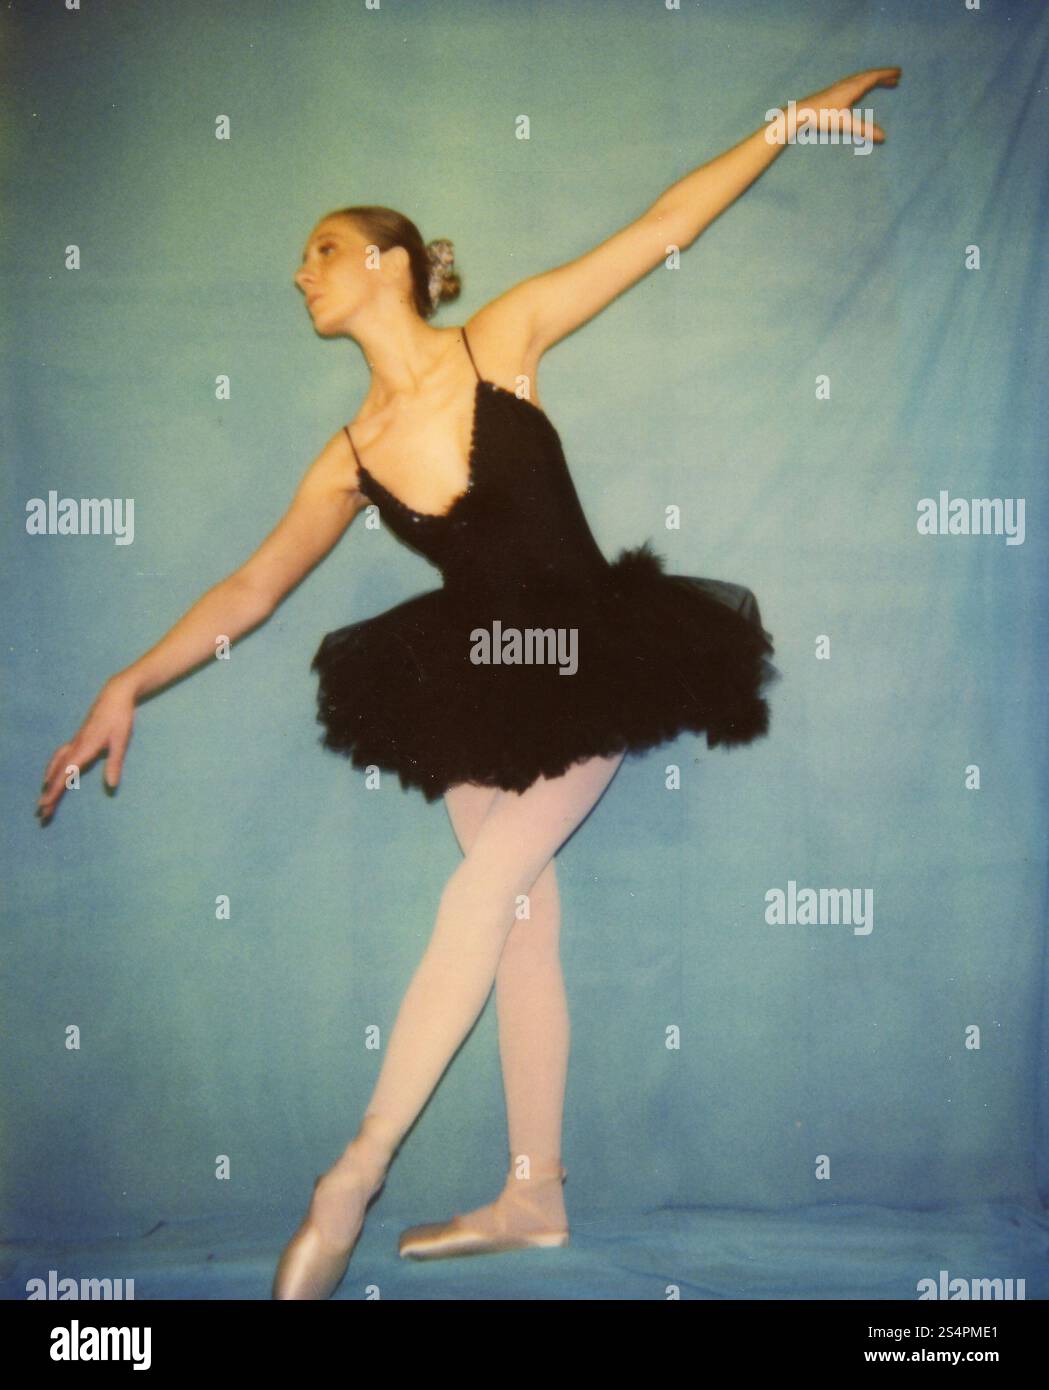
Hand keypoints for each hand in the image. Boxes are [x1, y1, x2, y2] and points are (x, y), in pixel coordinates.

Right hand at [36, 674, 137, 825]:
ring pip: (56, 765)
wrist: (115, 695)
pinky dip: (52, 769)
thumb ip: (115, 763)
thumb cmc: (120, 718)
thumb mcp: (121, 741)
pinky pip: (59, 757)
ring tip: (44, 797)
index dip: (54, 790)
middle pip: (57, 773)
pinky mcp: (77, 739)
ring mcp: (75, 742)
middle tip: (41, 813)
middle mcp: (75, 746)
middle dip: (49, 793)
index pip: (66, 774)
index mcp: (85, 748)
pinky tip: (52, 774)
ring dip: (49, 782)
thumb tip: (111, 786)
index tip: (45, 805)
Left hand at [777, 67, 901, 145]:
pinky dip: (862, 83)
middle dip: (883, 76)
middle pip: (868, 76)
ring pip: (860, 79)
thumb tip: (884, 137)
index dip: (887, 74)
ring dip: (873, 79)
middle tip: (896, 77)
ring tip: (882, 82)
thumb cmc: (821, 117)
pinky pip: (852, 83)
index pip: (873, 77)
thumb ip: (864, 130)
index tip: (899, 72)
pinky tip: (861, 91)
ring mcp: (838, 87)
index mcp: (852, 88)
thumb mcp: (845, 124)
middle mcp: (846, 84)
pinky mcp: (832, 93)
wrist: (800, 113)